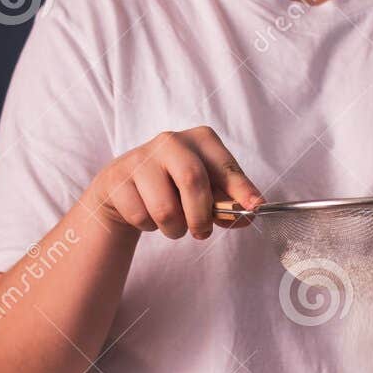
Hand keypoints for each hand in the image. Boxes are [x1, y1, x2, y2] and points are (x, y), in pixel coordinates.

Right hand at [82, 126, 264, 239]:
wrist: (124, 187)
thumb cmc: (173, 186)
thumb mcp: (205, 190)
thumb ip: (228, 202)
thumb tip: (249, 214)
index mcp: (200, 140)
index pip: (224, 165)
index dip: (241, 188)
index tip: (254, 207)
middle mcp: (171, 141)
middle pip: (193, 181)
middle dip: (200, 216)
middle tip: (201, 232)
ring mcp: (141, 158)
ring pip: (165, 208)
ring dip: (174, 229)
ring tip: (172, 224)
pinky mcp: (118, 178)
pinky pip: (141, 217)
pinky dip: (149, 226)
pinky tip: (146, 212)